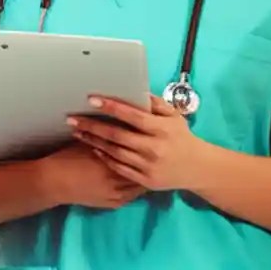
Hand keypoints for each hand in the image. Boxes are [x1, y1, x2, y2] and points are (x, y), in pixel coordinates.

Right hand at [38, 142, 145, 208]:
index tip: (148, 137)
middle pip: (142, 170)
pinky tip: (136, 178)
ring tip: (147, 164)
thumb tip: (120, 124)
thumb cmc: (67, 159)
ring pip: (140, 184)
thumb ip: (104, 137)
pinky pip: (133, 195)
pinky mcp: (114, 204)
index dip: (143, 143)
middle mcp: (117, 180)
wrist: (53, 182)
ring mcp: (117, 195)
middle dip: (147, 160)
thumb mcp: (87, 143)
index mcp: (110, 161)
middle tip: (151, 150)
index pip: (135, 152)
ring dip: (144, 174)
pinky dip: (136, 186)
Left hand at [69, 95, 207, 191]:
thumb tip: (136, 90)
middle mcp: (154, 148)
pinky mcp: (145, 180)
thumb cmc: (183, 138)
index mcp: (162, 130)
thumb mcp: (174, 117)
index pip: (132, 116)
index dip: (111, 107)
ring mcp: (149, 166)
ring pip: (114, 152)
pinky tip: (92, 147)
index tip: (92, 99)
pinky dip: (104, 157)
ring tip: (77, 131)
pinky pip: (119, 167)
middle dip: (92, 125)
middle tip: (72, 118)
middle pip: (117, 135)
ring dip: (93, 140)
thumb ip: (156, 104)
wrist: (199, 169)